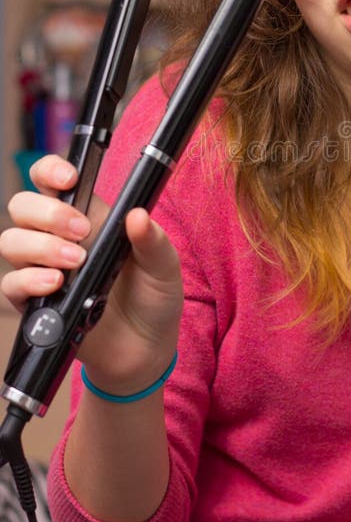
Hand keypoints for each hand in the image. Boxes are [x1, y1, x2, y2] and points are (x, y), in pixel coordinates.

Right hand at [0, 155, 183, 395]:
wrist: (145, 351)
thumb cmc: (153, 299)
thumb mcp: (164, 267)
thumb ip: (153, 241)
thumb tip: (138, 215)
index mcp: (90, 217)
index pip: (52, 180)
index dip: (51, 170)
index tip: (69, 178)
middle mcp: (59, 238)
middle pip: (23, 205)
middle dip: (47, 212)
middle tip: (82, 231)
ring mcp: (44, 270)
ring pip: (10, 241)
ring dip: (39, 246)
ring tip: (76, 262)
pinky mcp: (36, 305)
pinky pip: (11, 285)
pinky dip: (29, 281)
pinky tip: (57, 285)